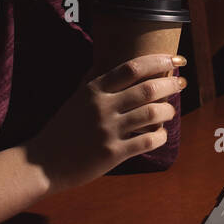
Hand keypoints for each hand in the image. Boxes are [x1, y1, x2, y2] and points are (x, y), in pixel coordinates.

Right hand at [25, 53, 185, 193]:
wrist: (42, 163)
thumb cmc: (63, 129)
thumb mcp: (77, 98)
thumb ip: (98, 82)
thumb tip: (119, 64)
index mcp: (94, 90)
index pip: (132, 68)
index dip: (159, 61)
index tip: (176, 60)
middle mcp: (102, 107)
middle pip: (147, 89)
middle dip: (170, 84)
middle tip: (181, 84)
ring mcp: (108, 131)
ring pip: (152, 114)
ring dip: (167, 110)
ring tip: (169, 110)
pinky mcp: (112, 154)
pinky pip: (147, 141)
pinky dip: (160, 136)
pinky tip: (160, 134)